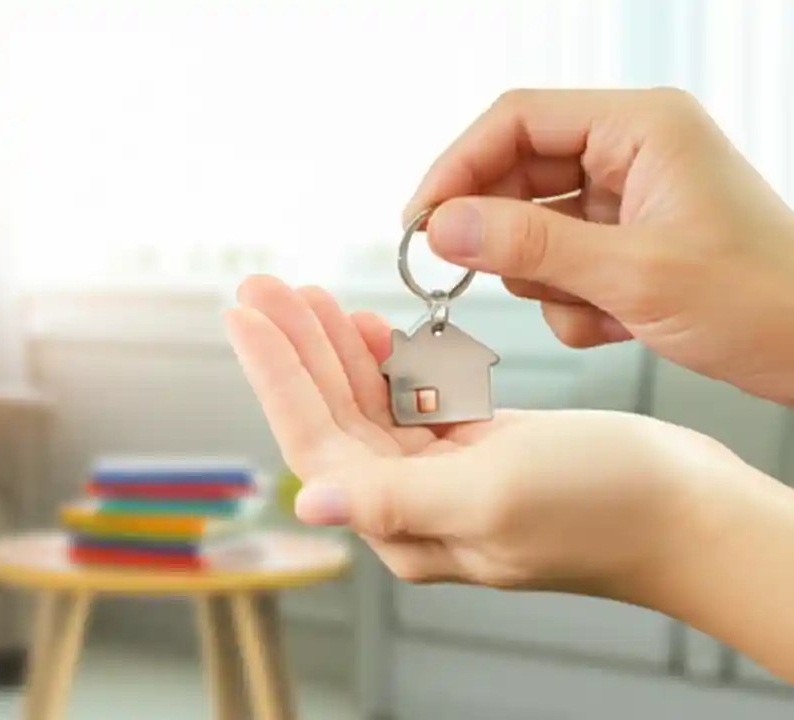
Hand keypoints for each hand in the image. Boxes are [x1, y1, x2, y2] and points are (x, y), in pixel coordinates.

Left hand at [225, 275, 758, 603]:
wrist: (696, 512)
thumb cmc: (610, 509)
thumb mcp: (494, 496)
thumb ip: (394, 499)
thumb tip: (308, 503)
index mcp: (405, 525)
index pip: (316, 441)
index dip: (275, 374)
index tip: (244, 313)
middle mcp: (414, 507)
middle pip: (332, 415)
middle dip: (296, 347)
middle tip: (263, 283)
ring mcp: (445, 478)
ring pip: (368, 403)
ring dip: (336, 347)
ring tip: (305, 293)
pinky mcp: (478, 452)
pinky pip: (412, 402)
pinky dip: (390, 362)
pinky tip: (369, 329)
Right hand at [407, 88, 793, 404]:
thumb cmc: (763, 300)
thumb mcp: (632, 274)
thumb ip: (528, 248)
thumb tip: (441, 228)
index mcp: (640, 127)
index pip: (516, 120)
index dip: (458, 167)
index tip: (420, 221)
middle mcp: (630, 153)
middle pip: (516, 175)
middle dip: (499, 235)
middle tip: (469, 276)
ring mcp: (628, 200)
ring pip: (532, 229)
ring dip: (545, 280)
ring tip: (594, 308)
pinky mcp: (627, 244)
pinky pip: (559, 265)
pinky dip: (571, 303)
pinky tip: (616, 323)